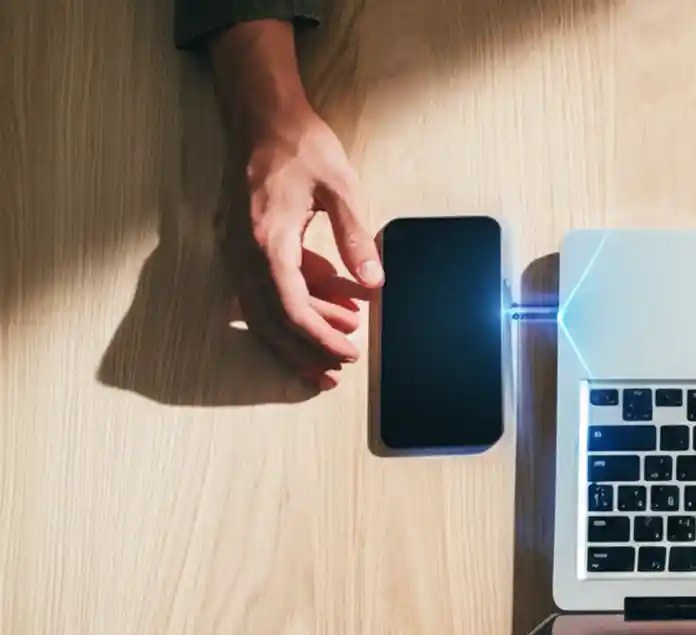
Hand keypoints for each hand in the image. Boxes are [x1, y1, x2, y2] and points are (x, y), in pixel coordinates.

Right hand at [224, 107, 380, 388]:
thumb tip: (374, 283)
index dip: (318, 338)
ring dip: (301, 330)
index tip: (347, 355)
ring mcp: (238, 249)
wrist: (261, 115)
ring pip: (265, 308)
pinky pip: (267, 286)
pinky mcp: (244, 243)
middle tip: (336, 374)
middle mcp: (243, 251)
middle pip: (270, 321)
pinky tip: (334, 301)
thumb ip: (355, 236)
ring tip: (342, 341)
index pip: (290, 308)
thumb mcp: (340, 186)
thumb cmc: (301, 145)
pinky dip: (298, 299)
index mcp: (267, 240)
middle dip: (304, 351)